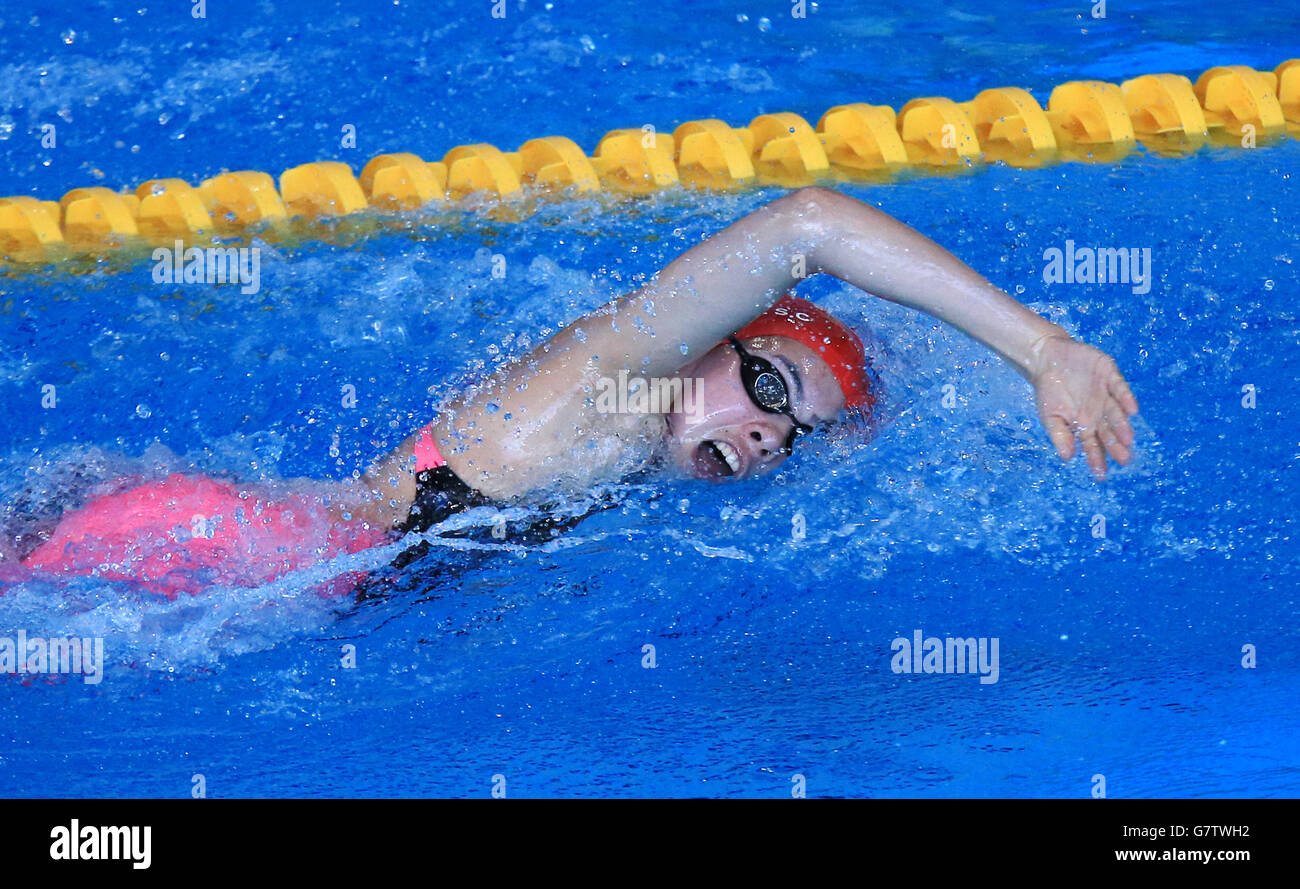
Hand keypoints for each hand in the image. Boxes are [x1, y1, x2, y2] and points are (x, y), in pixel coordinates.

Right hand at [1028, 335, 1139, 478]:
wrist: (1047, 358)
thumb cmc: (1048, 390)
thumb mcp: (1049, 415)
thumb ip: (1059, 435)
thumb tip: (1067, 457)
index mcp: (1084, 423)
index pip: (1093, 445)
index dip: (1097, 459)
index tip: (1101, 476)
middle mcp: (1099, 412)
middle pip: (1109, 431)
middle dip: (1116, 445)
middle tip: (1125, 459)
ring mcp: (1105, 394)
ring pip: (1116, 412)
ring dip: (1122, 425)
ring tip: (1128, 439)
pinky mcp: (1109, 375)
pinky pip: (1119, 387)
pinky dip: (1125, 397)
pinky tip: (1132, 409)